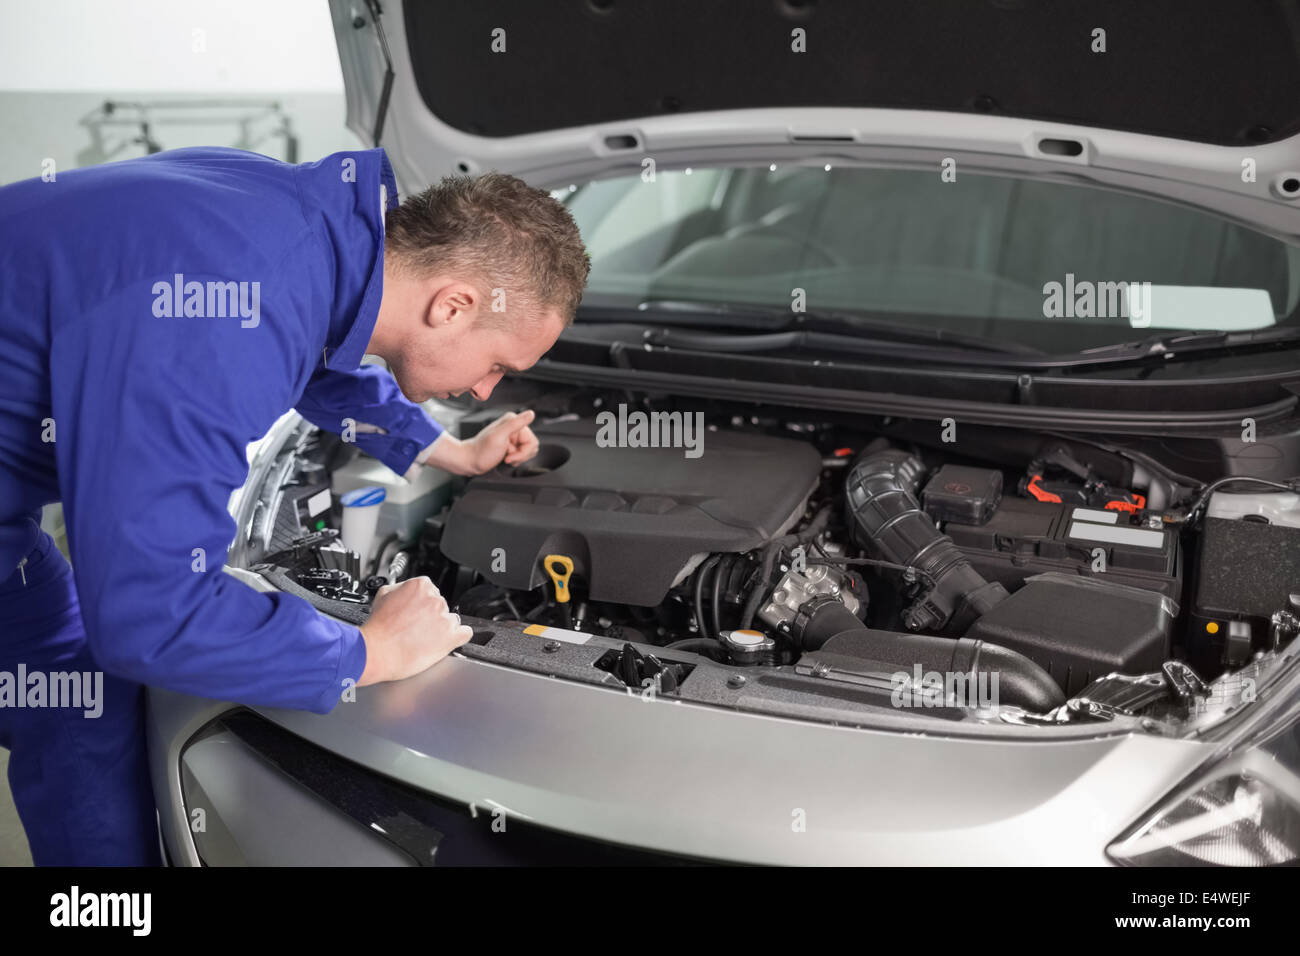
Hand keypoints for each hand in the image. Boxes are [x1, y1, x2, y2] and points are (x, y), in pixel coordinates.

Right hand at [357, 577, 471, 685]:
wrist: (376, 652)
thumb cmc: (378, 628)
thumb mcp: (383, 595)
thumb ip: (400, 589)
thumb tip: (406, 590)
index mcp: (421, 586)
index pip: (430, 591)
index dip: (421, 603)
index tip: (416, 611)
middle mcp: (436, 599)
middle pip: (440, 605)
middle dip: (430, 616)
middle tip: (416, 627)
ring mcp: (445, 618)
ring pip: (452, 619)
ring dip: (442, 627)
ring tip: (425, 638)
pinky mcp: (450, 637)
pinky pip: (465, 633)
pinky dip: (459, 636)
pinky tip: (449, 640)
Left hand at [422, 409, 538, 475]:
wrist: (470, 461)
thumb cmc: (481, 451)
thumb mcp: (499, 436)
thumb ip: (515, 424)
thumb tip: (531, 414)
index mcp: (513, 421)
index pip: (531, 440)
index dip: (522, 452)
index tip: (509, 453)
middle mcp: (514, 427)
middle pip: (531, 446)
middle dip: (520, 456)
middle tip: (506, 456)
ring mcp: (513, 437)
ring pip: (528, 451)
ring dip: (517, 458)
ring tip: (505, 457)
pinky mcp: (511, 445)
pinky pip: (522, 454)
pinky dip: (515, 459)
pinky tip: (505, 458)